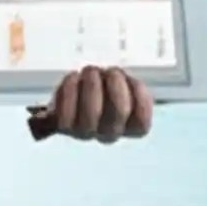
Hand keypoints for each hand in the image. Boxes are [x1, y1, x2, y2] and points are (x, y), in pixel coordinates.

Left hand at [27, 66, 152, 143]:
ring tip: (90, 71)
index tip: (129, 78)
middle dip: (115, 83)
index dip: (138, 95)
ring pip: (91, 113)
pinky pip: (66, 113)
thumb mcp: (121, 80)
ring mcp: (86, 133)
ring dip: (91, 85)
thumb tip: (112, 76)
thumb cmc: (102, 86)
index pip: (142, 122)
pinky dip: (70, 89)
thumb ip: (125, 81)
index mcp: (129, 127)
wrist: (71, 96)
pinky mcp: (64, 127)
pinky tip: (73, 77)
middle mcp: (109, 134)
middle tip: (110, 70)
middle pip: (119, 112)